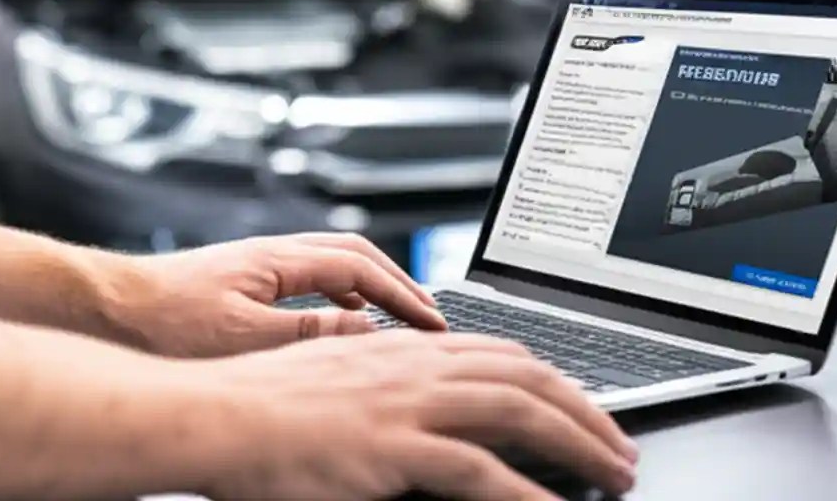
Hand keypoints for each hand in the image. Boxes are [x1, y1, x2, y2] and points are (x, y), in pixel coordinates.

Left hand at [124, 233, 446, 356]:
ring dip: (372, 288)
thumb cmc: (162, 321)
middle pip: (354, 256)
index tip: (432, 322)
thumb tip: (365, 330)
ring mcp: (259, 265)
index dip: (402, 296)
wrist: (110, 308)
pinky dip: (342, 295)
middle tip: (429, 316)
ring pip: (333, 265)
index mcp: (277, 260)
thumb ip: (308, 332)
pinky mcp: (246, 281)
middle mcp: (273, 254)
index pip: (359, 268)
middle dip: (398, 284)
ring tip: (399, 317)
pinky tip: (344, 320)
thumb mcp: (244, 337)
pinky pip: (311, 278)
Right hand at [193, 330, 638, 499]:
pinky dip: (528, 493)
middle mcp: (415, 367)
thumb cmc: (260, 405)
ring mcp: (408, 405)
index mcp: (403, 351)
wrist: (214, 414)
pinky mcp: (394, 447)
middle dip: (589, 410)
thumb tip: (417, 408)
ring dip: (580, 444)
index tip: (582, 405)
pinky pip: (480, 469)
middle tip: (621, 446)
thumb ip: (384, 389)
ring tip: (615, 474)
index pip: (502, 352)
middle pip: (528, 375)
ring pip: (521, 411)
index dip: (554, 379)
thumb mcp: (333, 380)